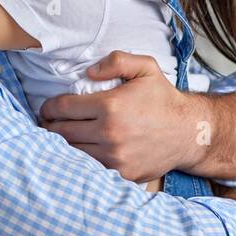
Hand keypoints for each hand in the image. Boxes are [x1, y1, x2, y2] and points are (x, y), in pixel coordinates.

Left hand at [37, 50, 189, 183]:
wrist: (188, 133)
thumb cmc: (163, 99)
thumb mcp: (145, 68)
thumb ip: (116, 61)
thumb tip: (89, 72)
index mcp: (110, 106)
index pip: (63, 108)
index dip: (49, 108)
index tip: (47, 109)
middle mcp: (109, 134)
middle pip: (61, 132)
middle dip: (50, 126)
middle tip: (48, 123)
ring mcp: (114, 157)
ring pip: (72, 152)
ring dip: (62, 145)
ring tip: (60, 136)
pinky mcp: (120, 174)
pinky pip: (89, 167)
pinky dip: (80, 159)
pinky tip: (80, 151)